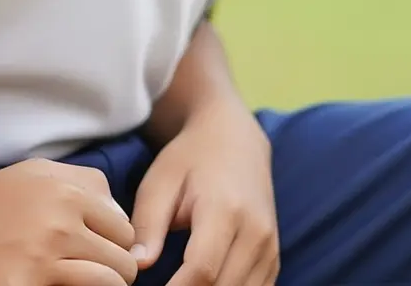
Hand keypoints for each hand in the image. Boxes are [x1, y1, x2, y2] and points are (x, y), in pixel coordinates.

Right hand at [0, 157, 139, 285]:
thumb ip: (82, 182)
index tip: (101, 256)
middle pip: (122, 260)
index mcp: (65, 193)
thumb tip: (119, 212)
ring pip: (108, 284)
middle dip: (116, 273)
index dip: (117, 246)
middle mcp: (60, 224)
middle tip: (94, 277)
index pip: (124, 229)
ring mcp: (42, 260)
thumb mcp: (34, 174)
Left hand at [130, 100, 278, 285]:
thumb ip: (148, 224)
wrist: (236, 139)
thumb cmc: (191, 159)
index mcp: (225, 209)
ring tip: (181, 284)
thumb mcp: (161, 182)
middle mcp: (256, 232)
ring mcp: (270, 247)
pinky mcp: (274, 258)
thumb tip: (137, 265)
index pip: (202, 271)